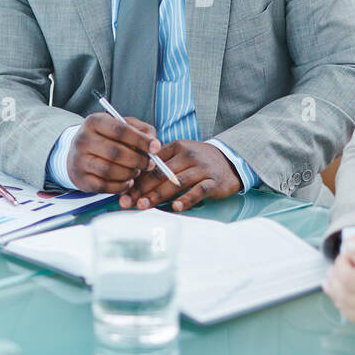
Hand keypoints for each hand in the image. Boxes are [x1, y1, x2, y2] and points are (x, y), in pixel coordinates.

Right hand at [66, 113, 158, 193]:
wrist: (79, 153)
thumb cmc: (107, 138)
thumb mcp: (123, 126)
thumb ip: (141, 130)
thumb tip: (154, 144)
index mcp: (94, 121)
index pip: (120, 130)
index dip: (140, 140)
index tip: (156, 147)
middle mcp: (83, 139)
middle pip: (116, 152)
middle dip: (138, 160)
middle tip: (149, 164)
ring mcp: (79, 160)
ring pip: (110, 171)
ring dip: (129, 173)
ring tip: (136, 171)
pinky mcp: (81, 179)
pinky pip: (104, 186)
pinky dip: (121, 186)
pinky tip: (128, 181)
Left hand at [120, 139, 242, 211]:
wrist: (231, 161)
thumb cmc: (199, 162)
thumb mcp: (180, 155)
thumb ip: (161, 165)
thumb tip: (133, 181)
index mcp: (177, 147)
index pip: (152, 164)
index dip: (137, 178)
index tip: (123, 192)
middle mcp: (189, 155)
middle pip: (161, 173)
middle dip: (142, 189)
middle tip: (127, 202)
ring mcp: (202, 168)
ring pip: (176, 182)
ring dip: (158, 195)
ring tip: (143, 205)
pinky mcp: (214, 181)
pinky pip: (199, 191)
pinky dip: (187, 199)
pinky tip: (176, 207)